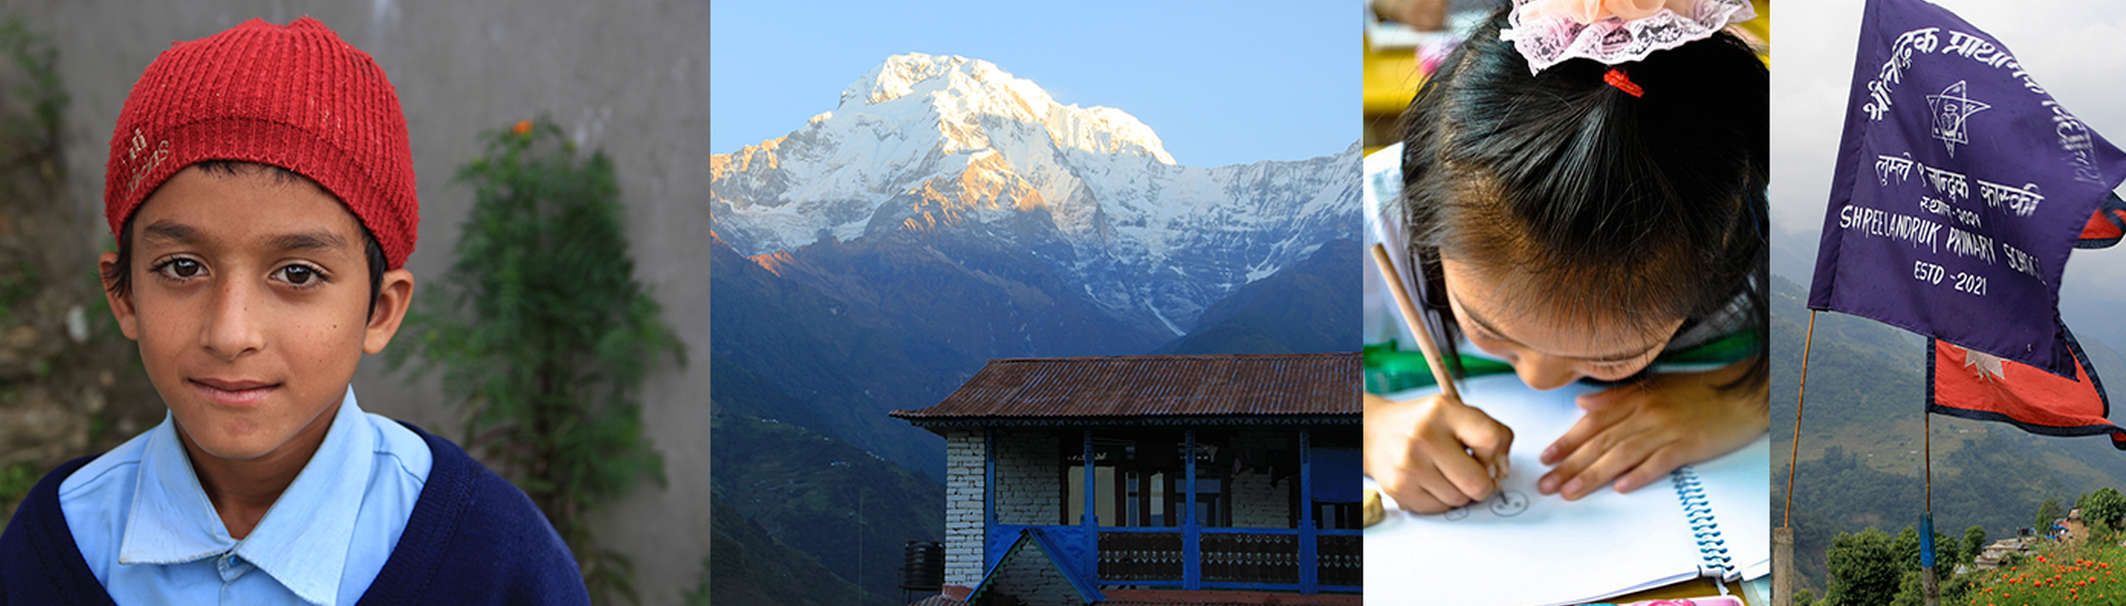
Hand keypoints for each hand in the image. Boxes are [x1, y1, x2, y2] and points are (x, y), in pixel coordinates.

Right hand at [1364, 392, 1514, 513]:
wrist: (1376, 433)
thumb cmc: (1423, 425)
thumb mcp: (1456, 414)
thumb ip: (1490, 434)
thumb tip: (1502, 470)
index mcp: (1443, 410)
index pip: (1491, 438)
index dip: (1496, 454)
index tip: (1486, 455)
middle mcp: (1423, 436)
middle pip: (1477, 482)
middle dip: (1481, 484)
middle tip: (1470, 474)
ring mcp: (1408, 464)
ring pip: (1460, 500)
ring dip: (1458, 492)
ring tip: (1443, 473)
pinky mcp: (1399, 488)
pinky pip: (1439, 509)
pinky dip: (1439, 500)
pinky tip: (1428, 482)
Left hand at [1537, 359, 1768, 500]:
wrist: (1741, 393)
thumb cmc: (1698, 392)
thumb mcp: (1653, 386)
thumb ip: (1616, 397)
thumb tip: (1583, 404)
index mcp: (1635, 398)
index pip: (1592, 422)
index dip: (1566, 441)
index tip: (1545, 458)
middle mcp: (1645, 413)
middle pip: (1600, 441)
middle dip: (1570, 465)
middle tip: (1547, 484)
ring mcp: (1666, 429)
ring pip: (1622, 454)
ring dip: (1593, 475)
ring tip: (1570, 493)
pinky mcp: (1688, 444)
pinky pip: (1659, 462)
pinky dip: (1639, 475)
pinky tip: (1621, 488)